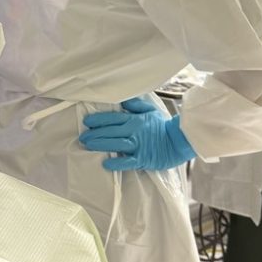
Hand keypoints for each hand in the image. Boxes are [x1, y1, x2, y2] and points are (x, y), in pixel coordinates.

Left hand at [79, 97, 195, 171]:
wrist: (179, 141)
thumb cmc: (162, 126)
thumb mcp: (150, 110)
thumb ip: (135, 104)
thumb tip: (122, 98)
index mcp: (134, 119)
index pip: (113, 118)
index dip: (98, 119)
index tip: (86, 121)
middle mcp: (134, 131)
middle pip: (110, 131)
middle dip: (94, 133)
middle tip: (82, 137)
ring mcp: (138, 145)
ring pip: (115, 144)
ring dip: (100, 144)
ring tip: (88, 145)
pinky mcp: (143, 159)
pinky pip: (128, 161)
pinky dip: (117, 162)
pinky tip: (106, 163)